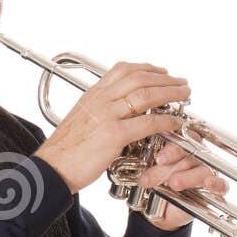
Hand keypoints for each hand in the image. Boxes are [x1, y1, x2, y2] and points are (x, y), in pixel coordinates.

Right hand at [32, 61, 191, 193]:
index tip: (162, 72)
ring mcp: (107, 116)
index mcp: (92, 94)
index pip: (122, 70)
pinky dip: (166, 120)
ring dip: (170, 93)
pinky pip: (147, 123)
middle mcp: (100, 100)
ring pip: (145, 95)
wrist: (51, 168)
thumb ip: (101, 111)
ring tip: (185, 96)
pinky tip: (175, 122)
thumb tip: (120, 111)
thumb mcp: (83, 120)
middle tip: (182, 83)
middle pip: (139, 78)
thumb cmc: (66, 151)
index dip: (147, 68)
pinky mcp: (113, 135)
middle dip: (165, 79)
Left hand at [130, 144, 229, 231]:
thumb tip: (147, 172)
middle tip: (161, 174)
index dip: (172, 149)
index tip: (159, 159)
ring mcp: (207, 171)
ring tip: (173, 183)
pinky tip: (208, 183)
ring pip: (202, 169)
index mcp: (181, 146)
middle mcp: (196, 156)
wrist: (160, 209)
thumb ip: (152, 168)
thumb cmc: (157, 184)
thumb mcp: (151, 173)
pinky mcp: (215, 188)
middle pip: (191, 154)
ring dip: (188, 176)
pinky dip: (215, 183)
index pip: (182, 139)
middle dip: (173, 165)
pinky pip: (221, 184)